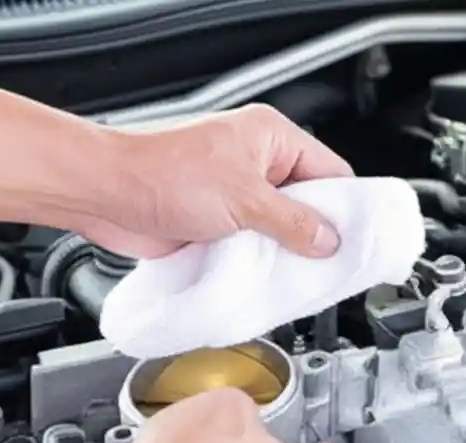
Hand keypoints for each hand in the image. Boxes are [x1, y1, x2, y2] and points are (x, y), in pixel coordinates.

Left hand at [82, 105, 354, 259]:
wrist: (107, 194)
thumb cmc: (162, 174)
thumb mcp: (245, 200)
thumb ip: (293, 223)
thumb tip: (328, 240)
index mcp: (271, 137)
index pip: (330, 172)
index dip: (347, 208)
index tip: (358, 240)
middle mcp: (255, 162)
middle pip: (306, 205)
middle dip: (314, 236)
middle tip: (329, 266)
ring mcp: (234, 194)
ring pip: (277, 230)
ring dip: (282, 254)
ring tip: (297, 277)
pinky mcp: (215, 223)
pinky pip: (250, 247)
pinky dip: (257, 265)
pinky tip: (266, 281)